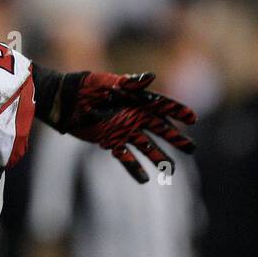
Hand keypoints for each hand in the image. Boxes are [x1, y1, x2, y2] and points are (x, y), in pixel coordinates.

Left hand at [62, 71, 195, 182]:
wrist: (65, 101)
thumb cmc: (85, 86)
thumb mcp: (106, 81)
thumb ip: (128, 82)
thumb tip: (151, 76)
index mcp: (136, 100)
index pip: (162, 106)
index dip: (177, 111)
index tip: (192, 118)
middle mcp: (134, 116)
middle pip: (160, 129)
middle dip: (175, 138)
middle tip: (191, 148)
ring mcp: (124, 130)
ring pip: (146, 146)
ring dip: (158, 157)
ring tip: (170, 170)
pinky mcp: (110, 141)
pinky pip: (125, 157)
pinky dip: (134, 168)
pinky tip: (144, 179)